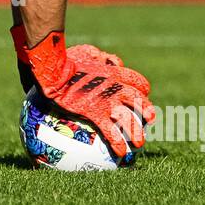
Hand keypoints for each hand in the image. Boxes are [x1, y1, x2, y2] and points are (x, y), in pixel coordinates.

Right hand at [24, 32, 154, 158]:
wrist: (55, 71)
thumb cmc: (67, 59)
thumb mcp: (86, 51)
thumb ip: (99, 56)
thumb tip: (103, 58)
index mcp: (116, 73)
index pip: (138, 82)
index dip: (142, 90)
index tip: (140, 96)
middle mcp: (116, 88)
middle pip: (140, 102)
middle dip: (147, 112)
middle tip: (148, 121)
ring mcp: (107, 102)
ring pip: (129, 120)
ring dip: (137, 133)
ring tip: (138, 143)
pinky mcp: (96, 114)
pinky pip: (111, 132)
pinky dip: (118, 143)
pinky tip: (121, 153)